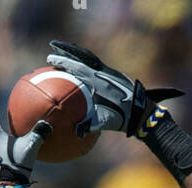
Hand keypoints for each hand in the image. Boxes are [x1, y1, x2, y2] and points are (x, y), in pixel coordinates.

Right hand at [45, 40, 182, 136]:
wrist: (141, 111)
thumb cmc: (123, 118)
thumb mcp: (107, 121)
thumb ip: (92, 124)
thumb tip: (77, 131)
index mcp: (98, 81)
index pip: (78, 67)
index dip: (64, 62)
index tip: (51, 59)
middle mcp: (103, 73)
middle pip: (81, 58)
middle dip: (66, 53)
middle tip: (52, 52)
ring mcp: (108, 72)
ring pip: (89, 58)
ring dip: (76, 55)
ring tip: (63, 52)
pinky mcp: (113, 74)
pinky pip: (96, 64)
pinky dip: (86, 61)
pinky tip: (80, 65)